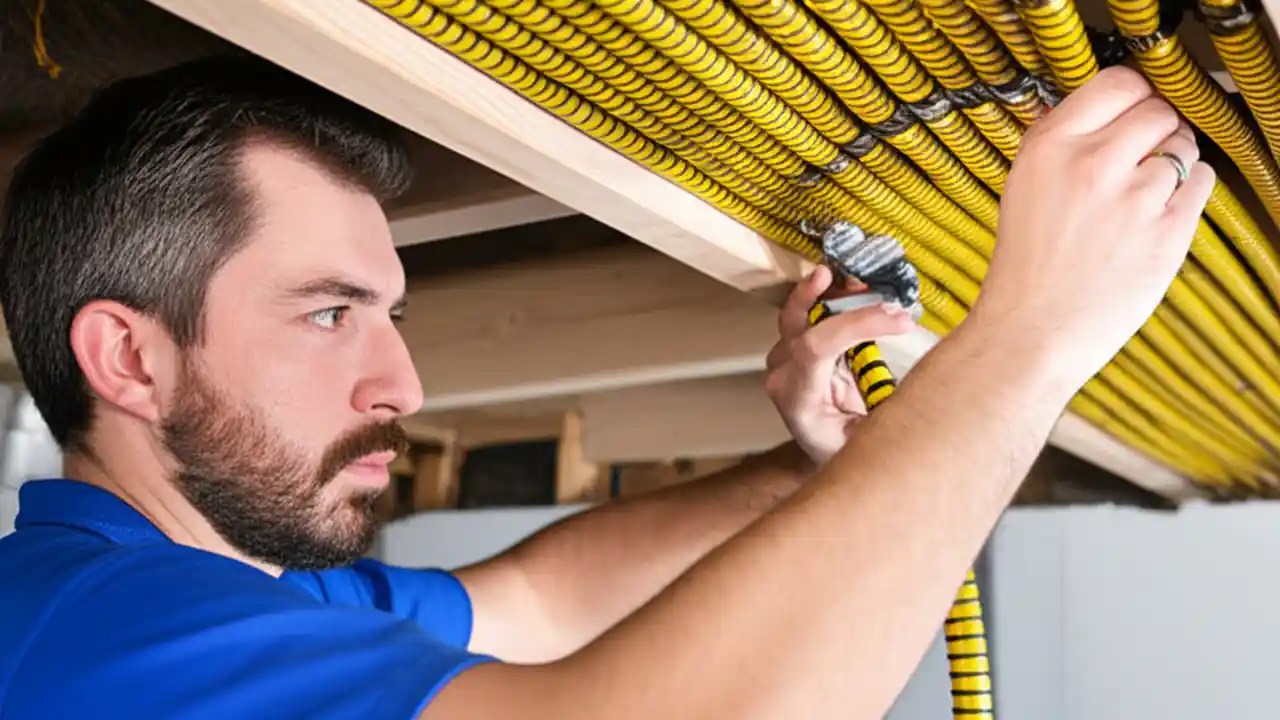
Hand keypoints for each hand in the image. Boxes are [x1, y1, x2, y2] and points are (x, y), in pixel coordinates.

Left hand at [764, 264, 916, 465]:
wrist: (830, 456)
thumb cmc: (851, 454)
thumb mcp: (871, 442)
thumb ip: (887, 415)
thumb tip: (924, 386)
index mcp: (798, 401)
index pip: (815, 349)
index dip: (858, 326)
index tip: (902, 321)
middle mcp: (783, 376)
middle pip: (799, 322)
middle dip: (842, 300)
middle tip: (880, 288)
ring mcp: (785, 359)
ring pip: (800, 311)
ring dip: (835, 291)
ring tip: (870, 281)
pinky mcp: (796, 348)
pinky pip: (808, 312)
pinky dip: (832, 295)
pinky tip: (857, 286)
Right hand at [971, 65, 1213, 387]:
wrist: (1030, 333)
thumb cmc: (1025, 266)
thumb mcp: (1022, 187)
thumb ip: (1059, 142)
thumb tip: (1095, 107)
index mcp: (1050, 149)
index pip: (1118, 84)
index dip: (1133, 95)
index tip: (1134, 109)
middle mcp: (1092, 165)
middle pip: (1158, 111)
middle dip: (1156, 129)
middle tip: (1142, 155)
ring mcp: (1133, 199)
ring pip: (1184, 146)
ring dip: (1173, 162)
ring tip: (1144, 194)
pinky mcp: (1167, 232)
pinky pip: (1202, 181)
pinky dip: (1188, 190)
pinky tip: (1159, 212)